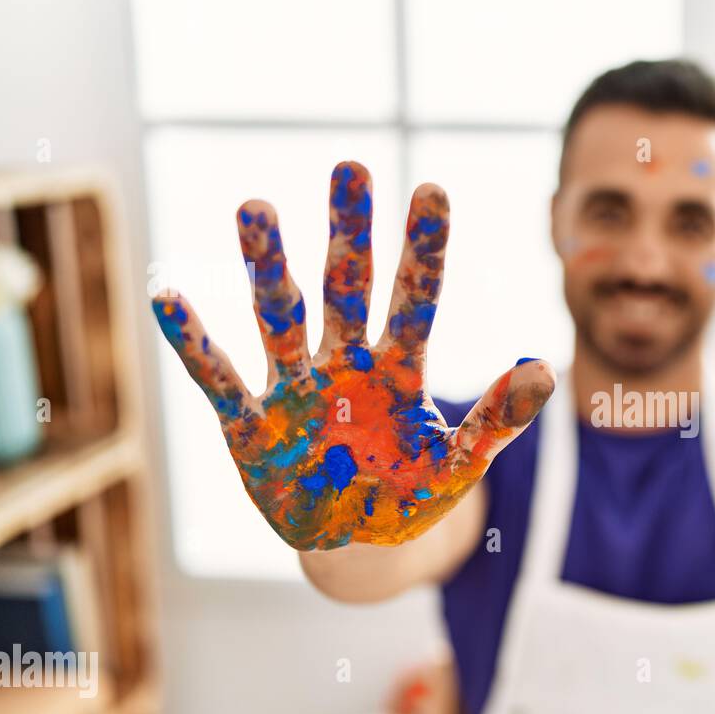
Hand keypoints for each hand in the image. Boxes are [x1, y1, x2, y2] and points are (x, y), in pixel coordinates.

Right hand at [153, 161, 553, 550]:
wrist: (354, 545)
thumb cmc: (407, 494)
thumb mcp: (458, 465)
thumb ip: (495, 422)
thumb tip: (545, 370)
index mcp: (398, 371)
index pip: (416, 300)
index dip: (423, 250)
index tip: (431, 190)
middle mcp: (345, 365)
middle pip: (346, 289)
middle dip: (348, 234)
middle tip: (349, 168)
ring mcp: (295, 390)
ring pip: (280, 318)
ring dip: (268, 268)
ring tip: (256, 209)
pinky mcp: (251, 427)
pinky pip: (219, 379)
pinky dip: (194, 344)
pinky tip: (169, 297)